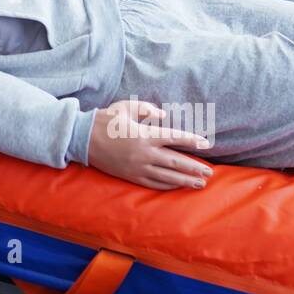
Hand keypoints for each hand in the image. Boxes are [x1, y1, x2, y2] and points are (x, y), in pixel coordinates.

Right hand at [87, 99, 213, 189]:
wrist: (83, 138)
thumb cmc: (105, 120)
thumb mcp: (126, 107)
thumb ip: (147, 109)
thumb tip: (164, 116)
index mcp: (145, 134)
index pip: (175, 138)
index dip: (192, 141)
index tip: (206, 145)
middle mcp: (144, 153)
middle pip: (176, 162)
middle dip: (195, 168)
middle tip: (210, 173)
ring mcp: (138, 167)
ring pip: (167, 177)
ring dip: (185, 181)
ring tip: (200, 184)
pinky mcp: (131, 176)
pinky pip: (154, 183)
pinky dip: (168, 186)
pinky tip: (178, 186)